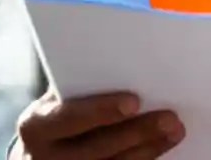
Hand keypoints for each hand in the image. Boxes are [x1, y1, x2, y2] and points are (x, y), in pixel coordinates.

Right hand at [10, 90, 184, 159]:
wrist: (37, 156)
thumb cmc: (56, 114)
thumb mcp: (56, 100)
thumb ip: (79, 86)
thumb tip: (127, 60)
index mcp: (36, 126)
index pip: (70, 117)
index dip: (102, 110)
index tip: (134, 101)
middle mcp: (44, 157)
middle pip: (98, 148)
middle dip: (137, 132)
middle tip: (171, 118)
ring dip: (148, 149)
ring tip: (175, 131)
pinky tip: (160, 146)